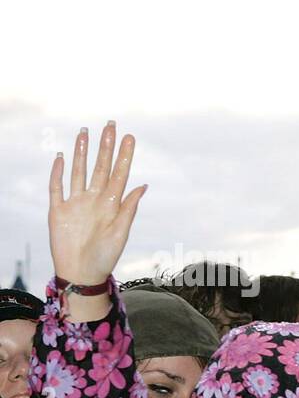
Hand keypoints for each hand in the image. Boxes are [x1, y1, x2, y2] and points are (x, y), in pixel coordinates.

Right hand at [49, 122, 146, 285]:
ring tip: (85, 133)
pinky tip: (61, 156)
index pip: (120, 173)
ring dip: (81, 152)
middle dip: (105, 146)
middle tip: (110, 125)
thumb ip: (129, 208)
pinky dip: (58, 172)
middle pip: (100, 167)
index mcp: (112, 204)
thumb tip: (142, 185)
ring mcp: (75, 203)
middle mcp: (94, 200)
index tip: (129, 137)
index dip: (124, 155)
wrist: (82, 273)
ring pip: (78, 171)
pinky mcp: (57, 210)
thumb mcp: (121, 233)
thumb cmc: (105, 257)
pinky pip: (57, 187)